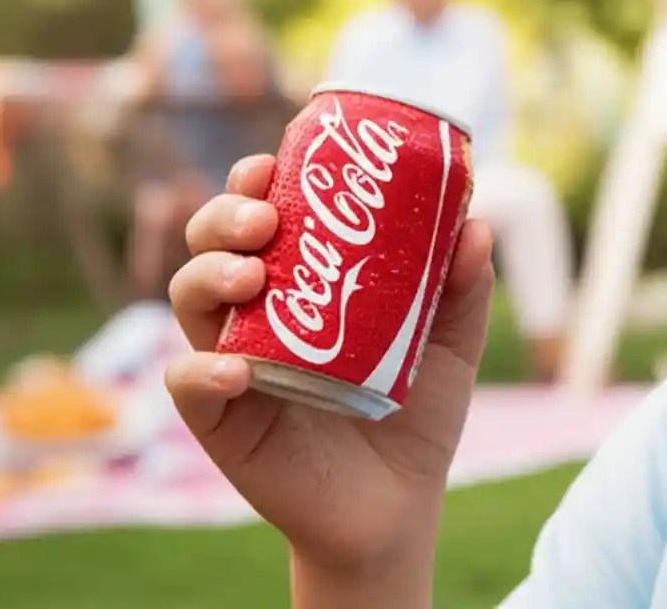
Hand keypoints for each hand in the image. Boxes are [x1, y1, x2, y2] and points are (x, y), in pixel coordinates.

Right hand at [166, 154, 494, 573]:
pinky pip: (189, 388)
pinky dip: (202, 373)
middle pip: (211, 245)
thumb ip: (462, 289)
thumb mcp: (450, 345)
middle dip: (224, 218)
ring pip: (189, 302)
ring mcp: (234, 364)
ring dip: (209, 275)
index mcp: (301, 284)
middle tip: (264, 220)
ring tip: (251, 275)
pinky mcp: (224, 422)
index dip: (255, 181)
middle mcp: (257, 316)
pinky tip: (235, 370)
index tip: (275, 161)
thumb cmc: (417, 415)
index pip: (262, 216)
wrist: (401, 504)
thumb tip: (477, 225)